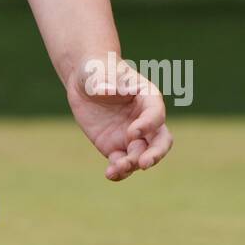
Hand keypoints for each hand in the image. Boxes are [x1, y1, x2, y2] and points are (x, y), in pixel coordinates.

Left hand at [67, 54, 172, 180]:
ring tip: (117, 168)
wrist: (84, 82)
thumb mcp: (98, 70)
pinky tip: (110, 174)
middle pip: (160, 141)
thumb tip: (108, 89)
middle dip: (155, 154)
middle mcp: (145, 120)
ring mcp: (131, 136)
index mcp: (148, 98)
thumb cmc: (97, 69)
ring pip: (141, 156)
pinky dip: (118, 171)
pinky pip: (121, 163)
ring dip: (132, 165)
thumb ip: (105, 80)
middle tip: (144, 163)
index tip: (132, 132)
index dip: (149, 125)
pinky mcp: (115, 146)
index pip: (156, 114)